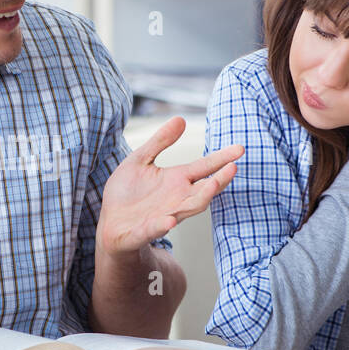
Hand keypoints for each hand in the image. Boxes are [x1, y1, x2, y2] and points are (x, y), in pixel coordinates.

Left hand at [96, 116, 243, 254]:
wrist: (109, 223)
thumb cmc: (127, 193)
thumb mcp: (140, 160)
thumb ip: (159, 142)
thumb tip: (181, 119)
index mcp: (176, 180)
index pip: (204, 167)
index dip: (221, 158)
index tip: (239, 148)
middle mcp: (176, 198)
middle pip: (204, 189)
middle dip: (219, 180)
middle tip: (233, 168)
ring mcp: (163, 215)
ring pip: (188, 209)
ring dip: (202, 198)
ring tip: (214, 185)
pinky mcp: (144, 230)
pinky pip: (155, 228)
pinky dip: (163, 225)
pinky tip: (170, 221)